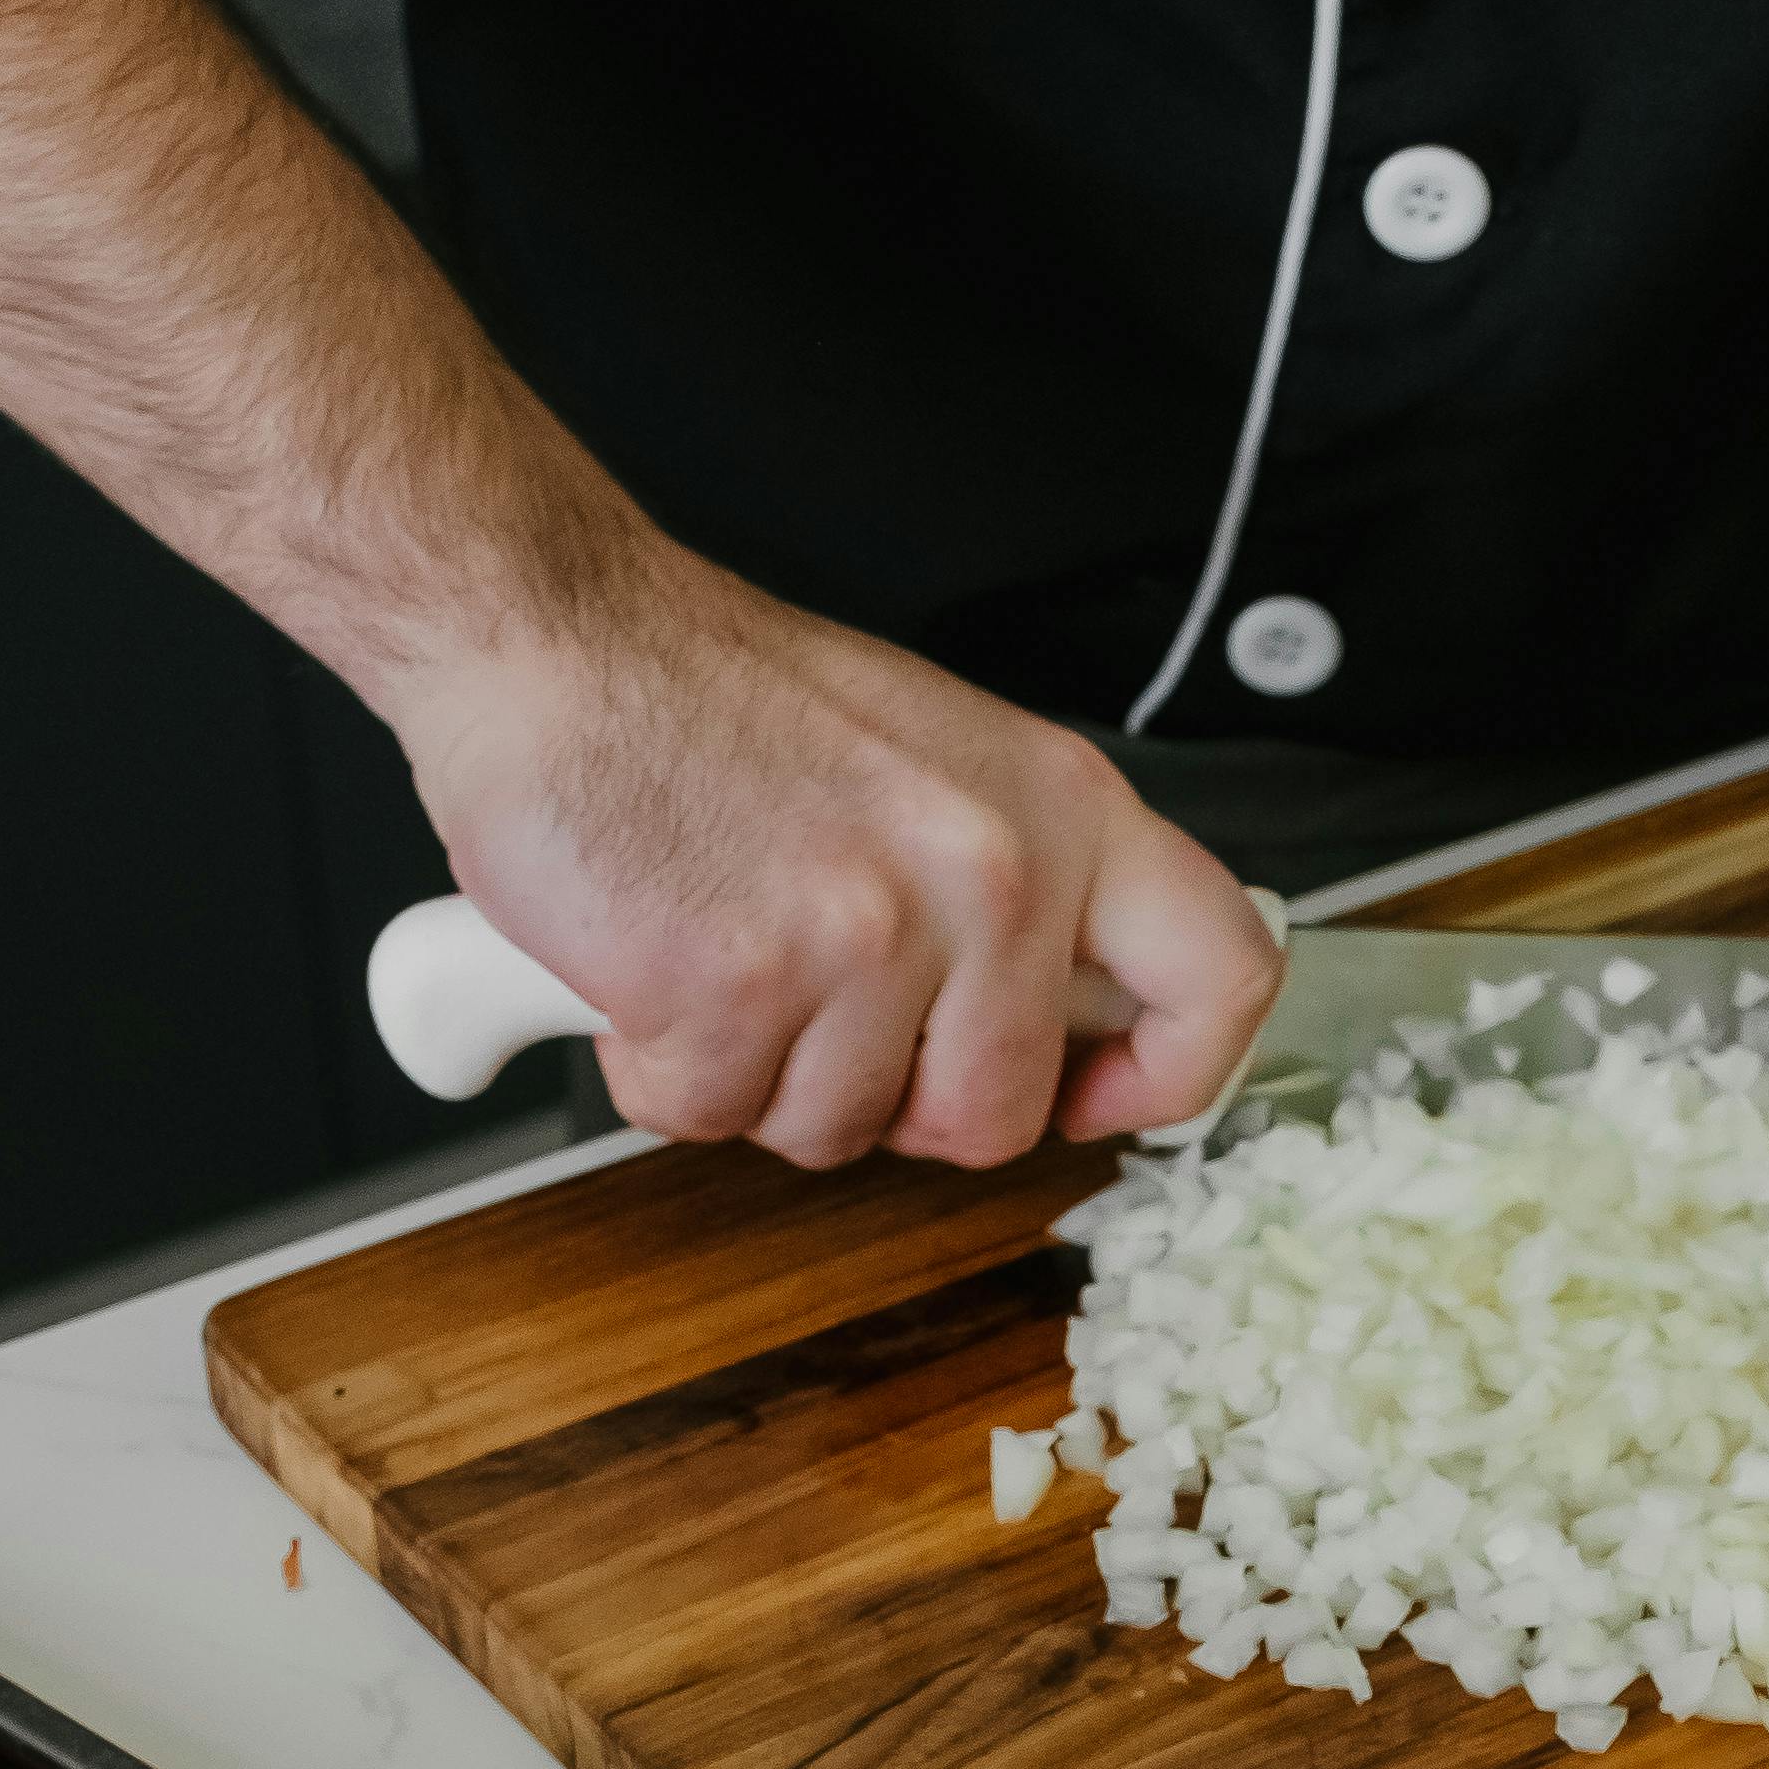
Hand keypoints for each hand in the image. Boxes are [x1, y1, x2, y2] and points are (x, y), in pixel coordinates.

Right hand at [390, 554, 1282, 1171]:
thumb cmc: (714, 702)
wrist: (548, 638)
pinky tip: (651, 962)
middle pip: (994, 1115)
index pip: (1219, 975)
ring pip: (840, 1130)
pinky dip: (663, 1068)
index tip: (1094, 1093)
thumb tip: (1081, 1024)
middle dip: (898, 1104)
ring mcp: (867, 936)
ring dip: (762, 1075)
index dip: (1167, 1073)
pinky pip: (714, 1115)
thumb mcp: (934, 762)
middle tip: (823, 1011)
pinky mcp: (739, 989)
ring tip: (722, 943)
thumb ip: (1025, 889)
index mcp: (1058, 809)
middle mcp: (990, 873)